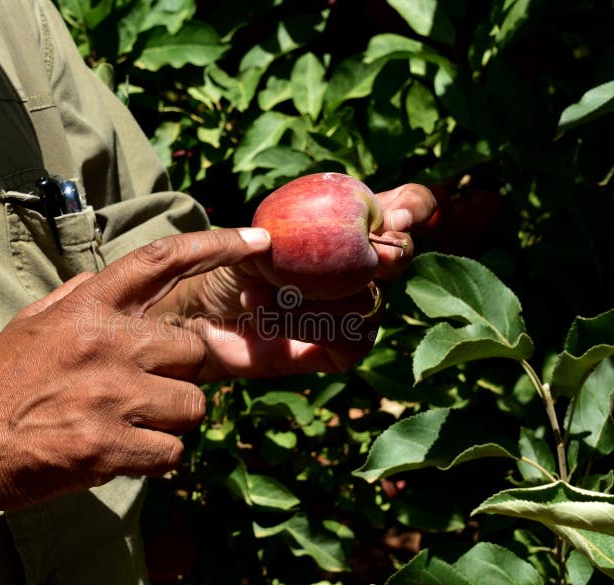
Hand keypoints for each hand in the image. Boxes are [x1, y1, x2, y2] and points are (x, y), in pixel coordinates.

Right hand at [0, 228, 270, 507]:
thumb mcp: (31, 321)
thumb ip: (74, 296)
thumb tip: (99, 278)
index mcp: (87, 306)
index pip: (163, 260)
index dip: (216, 244)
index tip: (258, 240)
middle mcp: (106, 342)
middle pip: (195, 351)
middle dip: (180, 373)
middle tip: (142, 388)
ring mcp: (110, 394)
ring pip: (192, 405)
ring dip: (168, 418)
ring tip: (126, 422)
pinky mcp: (110, 445)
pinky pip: (172, 451)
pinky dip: (153, 455)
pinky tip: (118, 450)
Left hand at [160, 184, 435, 380]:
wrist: (200, 314)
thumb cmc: (230, 264)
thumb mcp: (258, 234)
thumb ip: (299, 225)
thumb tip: (330, 227)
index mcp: (348, 228)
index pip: (405, 206)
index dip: (412, 206)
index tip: (395, 213)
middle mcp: (359, 268)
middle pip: (399, 256)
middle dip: (385, 253)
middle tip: (365, 253)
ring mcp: (352, 309)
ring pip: (369, 301)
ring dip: (316, 296)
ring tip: (261, 288)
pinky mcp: (339, 348)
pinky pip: (354, 340)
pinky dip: (310, 326)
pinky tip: (268, 317)